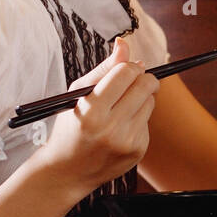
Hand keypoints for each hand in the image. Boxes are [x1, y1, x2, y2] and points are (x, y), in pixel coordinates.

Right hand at [39, 36, 159, 191]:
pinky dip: (138, 119)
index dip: (129, 66)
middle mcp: (111, 127)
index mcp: (91, 110)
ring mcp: (126, 141)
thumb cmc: (70, 127)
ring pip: (150, 102)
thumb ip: (103, 69)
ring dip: (141, 98)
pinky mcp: (137, 151)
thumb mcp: (77, 96)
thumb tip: (124, 45)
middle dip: (143, 78)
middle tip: (135, 80)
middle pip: (145, 85)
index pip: (126, 73)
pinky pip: (147, 122)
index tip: (126, 69)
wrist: (66, 172)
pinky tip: (120, 128)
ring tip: (121, 107)